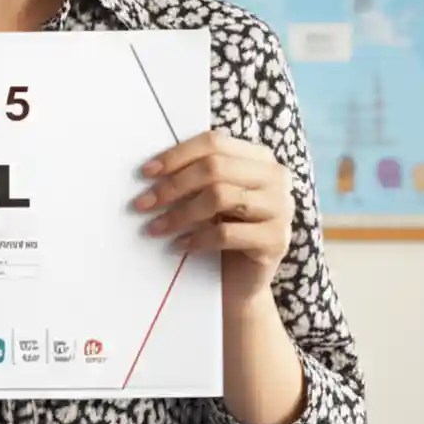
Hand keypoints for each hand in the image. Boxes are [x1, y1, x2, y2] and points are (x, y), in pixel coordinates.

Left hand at [132, 129, 294, 307]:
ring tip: (155, 227)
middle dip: (173, 185)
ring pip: (220, 197)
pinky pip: (227, 233)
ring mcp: (281, 208)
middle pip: (215, 168)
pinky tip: (179, 245)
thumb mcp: (209, 196)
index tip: (145, 173)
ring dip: (180, 213)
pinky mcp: (276, 240)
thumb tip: (150, 169)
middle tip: (142, 203)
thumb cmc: (221, 230)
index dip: (176, 155)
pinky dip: (197, 239)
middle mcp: (276, 177)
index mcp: (259, 157)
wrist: (241, 281)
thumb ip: (194, 175)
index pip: (214, 142)